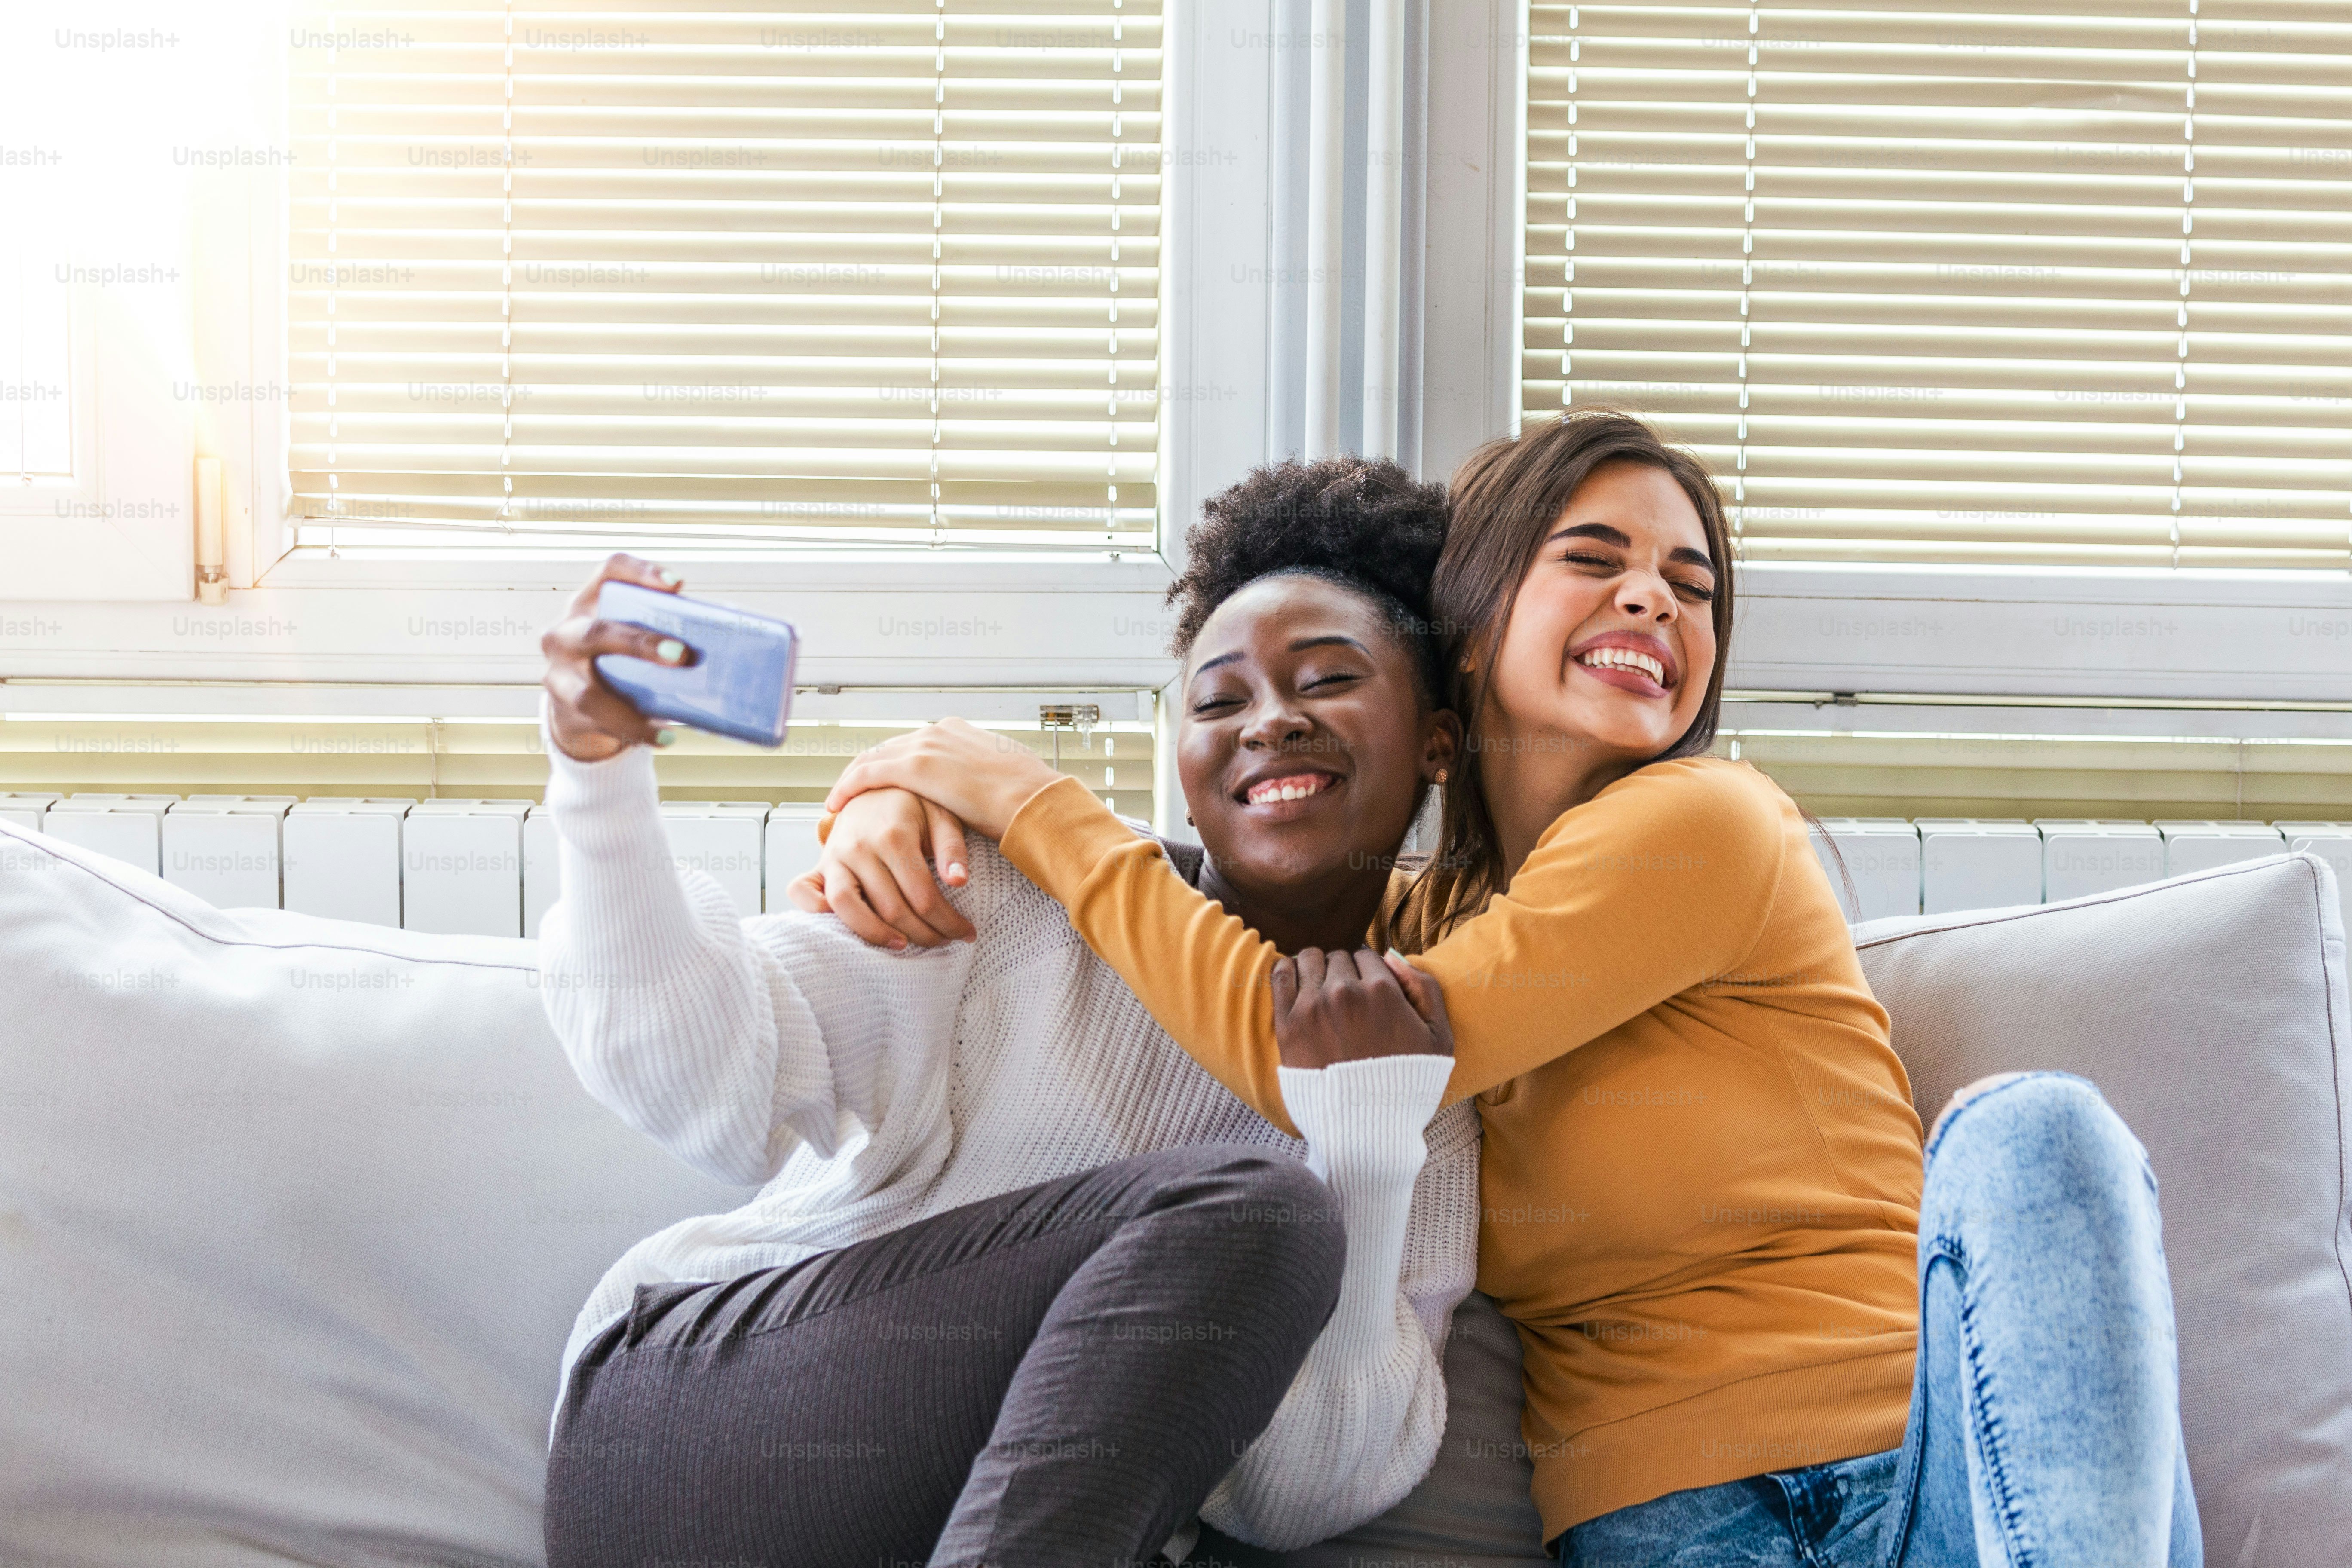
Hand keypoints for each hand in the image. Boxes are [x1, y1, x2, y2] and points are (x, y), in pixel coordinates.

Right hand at [541, 553, 690, 761]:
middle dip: (640, 644)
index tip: (677, 584)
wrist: (577, 705)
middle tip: (682, 654)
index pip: (610, 572)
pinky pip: (599, 722)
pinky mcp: (564, 708)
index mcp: (589, 603)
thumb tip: (726, 641)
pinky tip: (663, 736)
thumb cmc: (617, 661)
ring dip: (631, 709)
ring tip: (671, 722)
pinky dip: (634, 730)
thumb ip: (661, 631)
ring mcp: (559, 673)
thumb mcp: (632, 638)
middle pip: (598, 632)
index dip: (640, 572)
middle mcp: (566, 633)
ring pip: (590, 692)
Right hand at [784, 787, 976, 949]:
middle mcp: (860, 847)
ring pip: (846, 906)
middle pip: (891, 908)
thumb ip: (951, 848)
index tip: (965, 933)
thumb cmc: (913, 805)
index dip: (947, 921)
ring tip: (901, 944)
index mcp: (894, 836)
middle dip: (923, 934)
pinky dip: (815, 910)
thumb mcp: (942, 816)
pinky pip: (803, 890)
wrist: (875, 784)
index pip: (923, 895)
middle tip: (942, 941)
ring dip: (875, 933)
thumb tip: (959, 880)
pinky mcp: (819, 862)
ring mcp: (835, 855)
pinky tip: (843, 927)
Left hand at [820, 716, 1066, 840]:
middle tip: (848, 791)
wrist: (1033, 799)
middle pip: (886, 749)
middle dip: (865, 770)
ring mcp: (925, 745)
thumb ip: (977, 777)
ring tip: (838, 800)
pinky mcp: (915, 766)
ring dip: (851, 780)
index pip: (911, 745)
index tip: (879, 783)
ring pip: (871, 758)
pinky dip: (848, 787)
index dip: (890, 764)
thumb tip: (978, 791)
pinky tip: (836, 805)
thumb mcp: (998, 777)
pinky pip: (867, 774)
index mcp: (956, 731)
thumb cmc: (1024, 797)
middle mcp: (937, 731)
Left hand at [1270, 948, 1453, 1069]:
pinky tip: (1295, 981)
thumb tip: (1393, 957)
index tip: (1368, 991)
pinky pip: (1280, 975)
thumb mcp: (1439, 1037)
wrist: (1365, 1128)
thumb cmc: (1406, 1084)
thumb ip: (1425, 987)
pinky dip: (1287, 971)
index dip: (1370, 972)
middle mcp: (1344, 992)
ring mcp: (1312, 1007)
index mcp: (1382, 990)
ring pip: (1309, 959)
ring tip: (1321, 988)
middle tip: (1347, 997)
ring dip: (1316, 968)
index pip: (1368, 956)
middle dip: (1344, 972)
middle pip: (1338, 958)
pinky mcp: (1287, 1024)